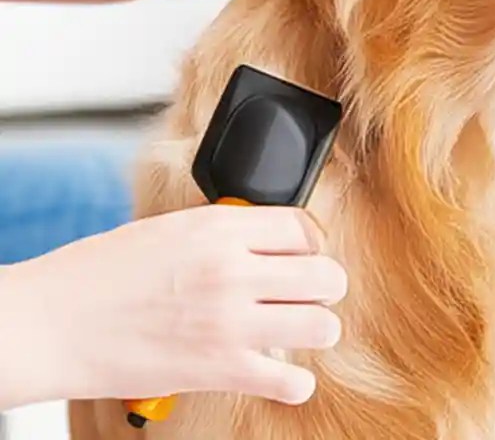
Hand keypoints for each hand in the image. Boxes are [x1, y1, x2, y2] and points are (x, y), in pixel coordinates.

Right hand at [0, 205, 345, 409]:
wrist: (48, 323)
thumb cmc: (97, 276)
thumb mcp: (169, 230)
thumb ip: (223, 234)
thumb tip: (266, 244)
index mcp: (220, 228)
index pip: (306, 229)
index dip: (310, 247)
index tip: (300, 261)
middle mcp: (232, 270)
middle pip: (328, 276)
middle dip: (322, 290)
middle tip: (301, 299)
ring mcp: (229, 320)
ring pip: (323, 325)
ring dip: (315, 332)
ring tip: (293, 334)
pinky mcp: (220, 368)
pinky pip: (293, 381)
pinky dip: (294, 384)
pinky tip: (277, 376)